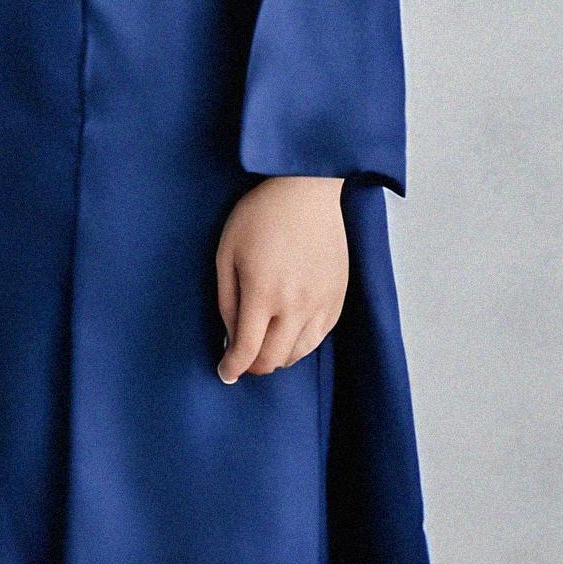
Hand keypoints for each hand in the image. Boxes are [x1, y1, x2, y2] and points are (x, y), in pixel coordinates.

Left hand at [214, 174, 347, 380]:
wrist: (306, 190)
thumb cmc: (260, 214)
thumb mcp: (227, 253)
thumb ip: (227, 301)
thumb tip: (230, 338)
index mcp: (263, 294)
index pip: (247, 351)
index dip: (232, 368)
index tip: (225, 373)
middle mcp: (295, 306)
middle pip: (273, 360)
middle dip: (253, 366)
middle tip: (241, 358)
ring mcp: (321, 304)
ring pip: (298, 354)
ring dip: (277, 356)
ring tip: (264, 342)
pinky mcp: (337, 299)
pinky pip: (319, 338)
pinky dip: (300, 343)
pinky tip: (289, 330)